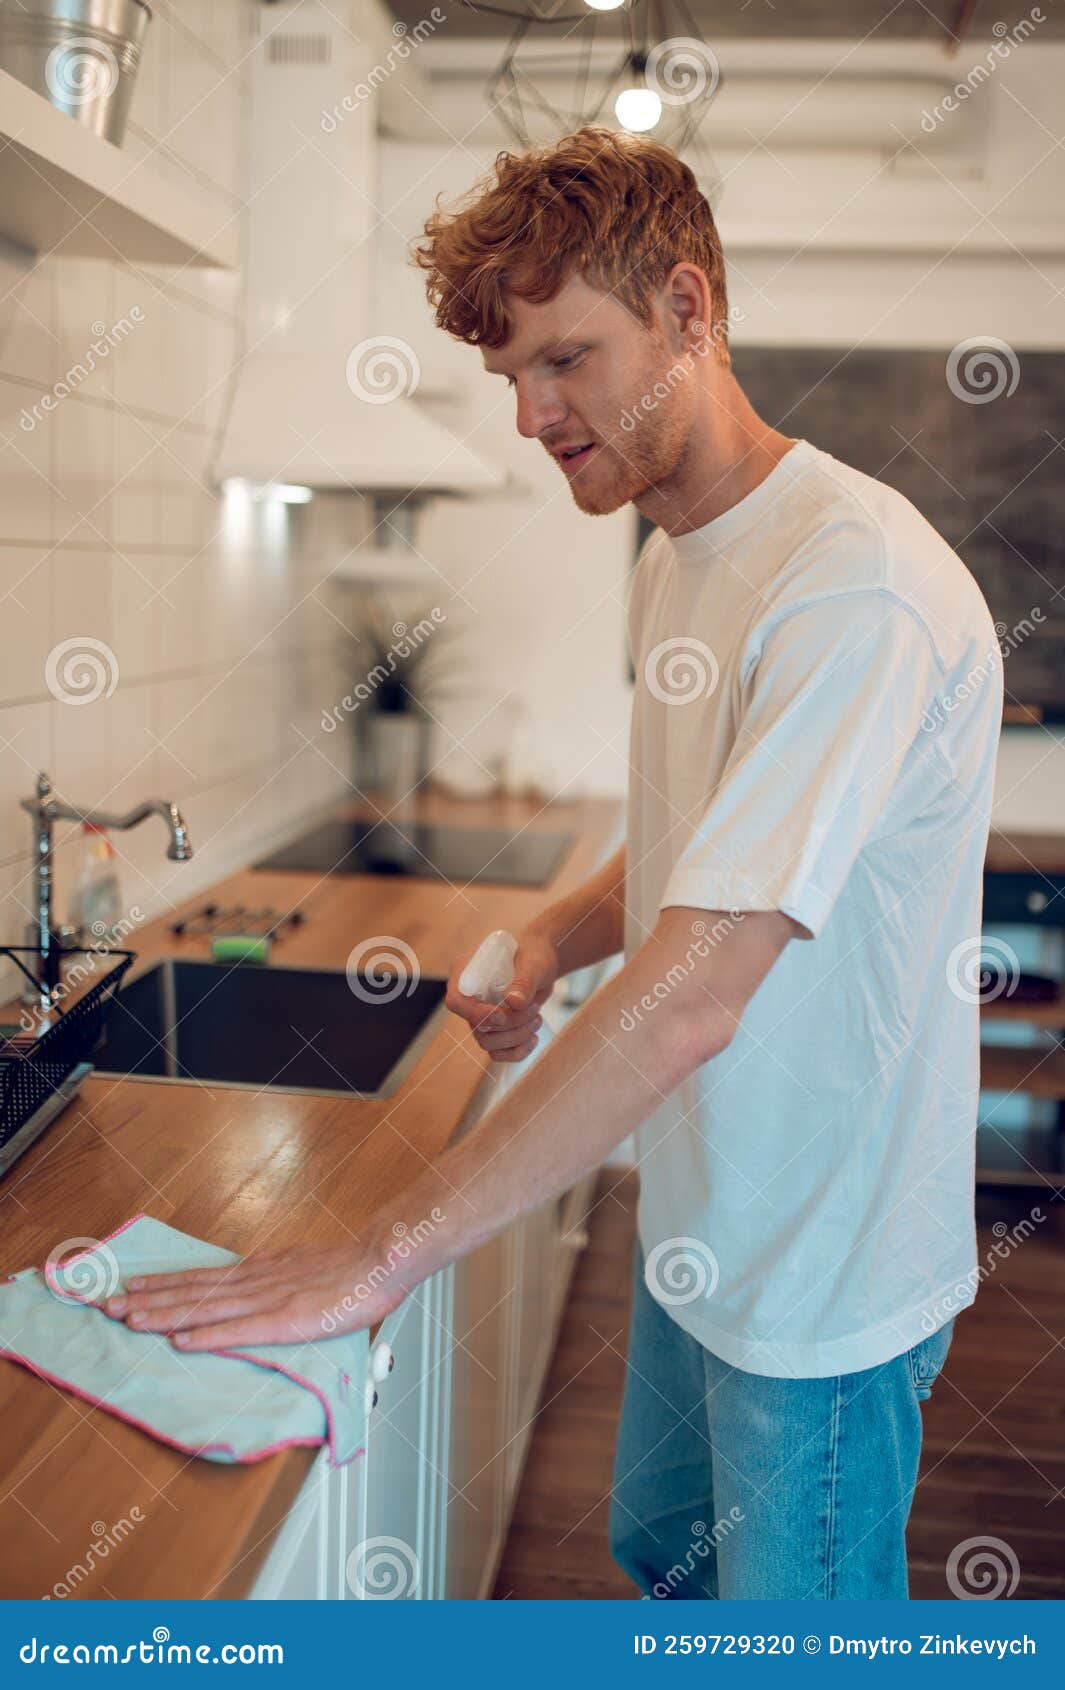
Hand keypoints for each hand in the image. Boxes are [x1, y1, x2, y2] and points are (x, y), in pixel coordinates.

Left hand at [102, 1235, 410, 1350]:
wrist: (382, 1258)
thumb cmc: (353, 1269)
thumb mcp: (305, 1268)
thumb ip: (279, 1281)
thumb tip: (258, 1294)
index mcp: (261, 1270)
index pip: (203, 1279)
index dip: (165, 1285)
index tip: (132, 1289)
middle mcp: (257, 1281)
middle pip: (194, 1291)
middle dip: (149, 1300)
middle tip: (109, 1306)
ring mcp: (269, 1299)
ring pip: (207, 1308)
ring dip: (165, 1315)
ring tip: (129, 1320)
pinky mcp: (286, 1319)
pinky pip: (240, 1330)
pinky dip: (208, 1336)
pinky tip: (182, 1341)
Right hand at [446, 926, 559, 1062]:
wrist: (542, 966)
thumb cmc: (534, 955)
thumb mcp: (533, 963)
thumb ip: (524, 981)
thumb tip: (513, 1002)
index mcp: (467, 972)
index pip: (456, 1000)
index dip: (476, 1013)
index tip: (502, 1014)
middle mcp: (469, 997)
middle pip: (476, 1026)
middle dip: (509, 1025)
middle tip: (534, 1010)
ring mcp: (480, 1015)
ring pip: (487, 1043)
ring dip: (516, 1036)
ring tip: (537, 1018)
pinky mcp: (494, 1029)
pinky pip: (498, 1053)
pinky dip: (517, 1051)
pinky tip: (533, 1038)